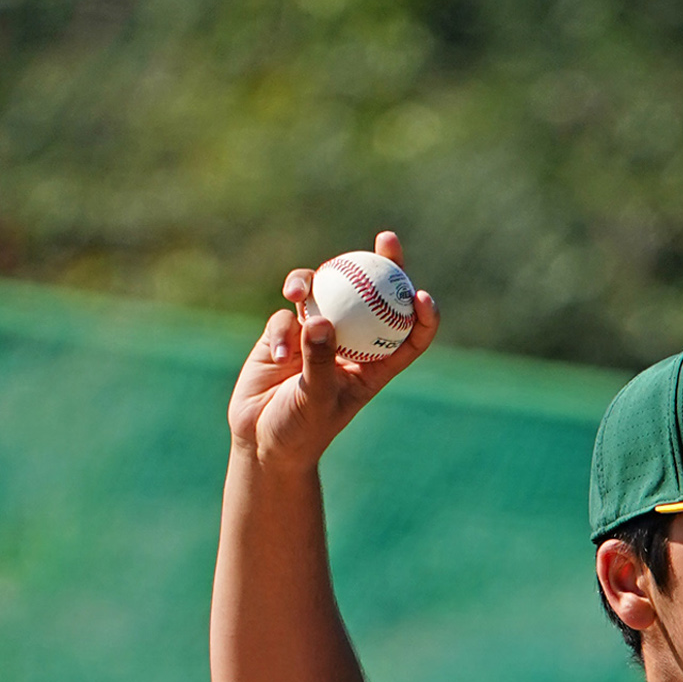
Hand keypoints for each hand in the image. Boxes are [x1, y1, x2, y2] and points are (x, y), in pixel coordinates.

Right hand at [227, 229, 438, 475]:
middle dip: (382, 263)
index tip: (420, 295)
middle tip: (387, 240)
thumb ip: (318, 362)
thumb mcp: (314, 400)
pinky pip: (286, 318)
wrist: (261, 441)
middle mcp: (349, 345)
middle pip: (372, 296)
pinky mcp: (284, 334)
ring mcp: (316, 335)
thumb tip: (321, 321)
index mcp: (374, 366)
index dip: (421, 313)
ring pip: (324, 293)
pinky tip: (279, 354)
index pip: (408, 334)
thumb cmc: (300, 431)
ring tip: (300, 292)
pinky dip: (282, 332)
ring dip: (313, 283)